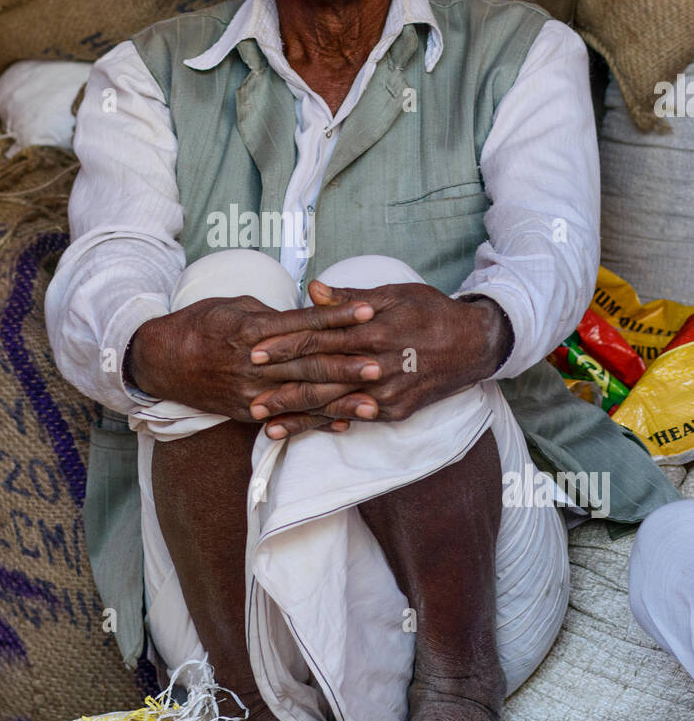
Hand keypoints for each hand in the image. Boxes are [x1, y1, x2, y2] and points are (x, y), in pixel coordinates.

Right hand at [127, 292, 378, 427]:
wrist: (161, 362)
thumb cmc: (200, 324)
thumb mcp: (234, 305)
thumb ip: (273, 314)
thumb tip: (307, 314)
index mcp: (251, 330)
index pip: (302, 323)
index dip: (336, 316)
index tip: (367, 310)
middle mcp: (252, 364)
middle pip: (307, 364)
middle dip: (347, 364)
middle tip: (382, 363)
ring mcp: (251, 392)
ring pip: (303, 396)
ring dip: (340, 399)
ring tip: (374, 401)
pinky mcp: (249, 413)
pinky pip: (288, 418)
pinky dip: (317, 422)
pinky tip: (344, 423)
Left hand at [246, 280, 509, 437]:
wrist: (475, 345)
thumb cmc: (430, 312)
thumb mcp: (394, 294)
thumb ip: (350, 299)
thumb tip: (313, 289)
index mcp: (374, 330)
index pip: (320, 338)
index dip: (286, 346)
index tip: (254, 351)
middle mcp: (379, 365)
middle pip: (321, 378)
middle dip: (282, 388)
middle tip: (247, 396)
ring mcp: (387, 393)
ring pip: (333, 406)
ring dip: (297, 416)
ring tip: (264, 423)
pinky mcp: (395, 411)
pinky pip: (353, 419)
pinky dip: (325, 426)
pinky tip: (301, 431)